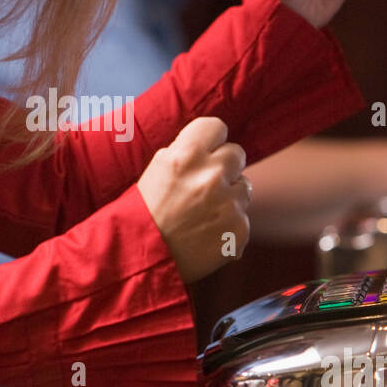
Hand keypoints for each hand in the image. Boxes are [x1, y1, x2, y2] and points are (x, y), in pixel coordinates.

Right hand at [136, 117, 251, 284]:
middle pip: (237, 154)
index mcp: (187, 155)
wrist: (141, 258)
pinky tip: (207, 233)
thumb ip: (186, 152)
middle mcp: (211, 175)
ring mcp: (228, 203)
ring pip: (244, 187)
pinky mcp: (239, 229)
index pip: (217, 127)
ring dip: (229, 196)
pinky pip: (242, 217)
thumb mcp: (157, 169)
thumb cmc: (145, 213)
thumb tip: (211, 143)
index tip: (207, 151)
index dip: (211, 141)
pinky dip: (229, 226)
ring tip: (202, 214)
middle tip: (205, 186)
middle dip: (224, 167)